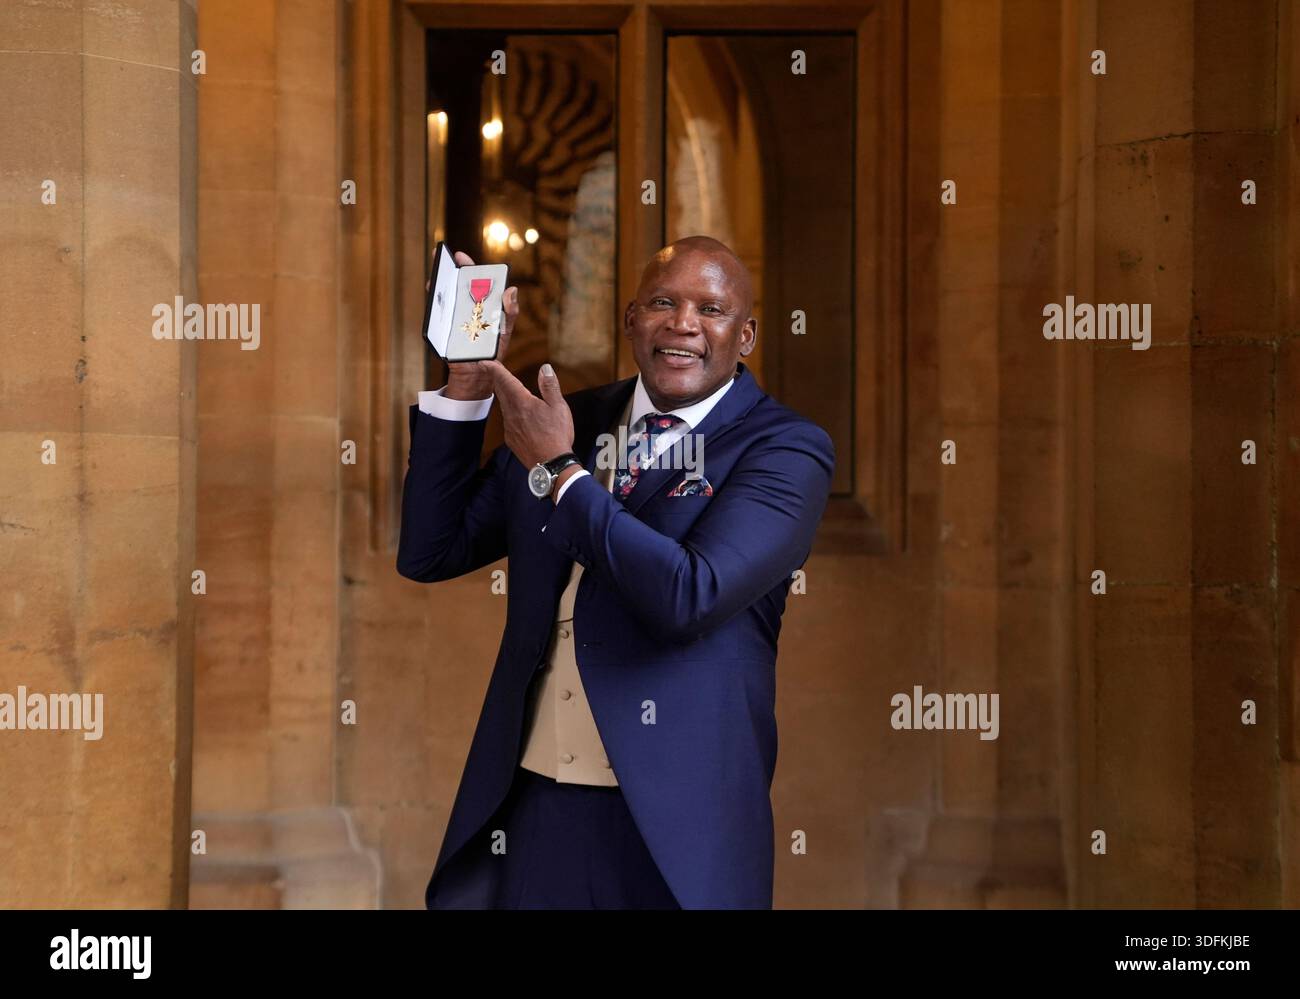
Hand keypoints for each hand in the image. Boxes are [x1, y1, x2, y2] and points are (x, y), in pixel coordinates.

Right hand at [429, 250, 517, 399]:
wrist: (478, 375)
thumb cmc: (492, 351)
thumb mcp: (504, 330)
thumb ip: (510, 312)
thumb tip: (512, 290)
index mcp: (480, 305)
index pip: (474, 281)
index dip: (467, 267)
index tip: (461, 258)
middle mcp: (465, 308)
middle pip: (455, 284)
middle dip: (449, 270)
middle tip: (446, 260)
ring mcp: (452, 318)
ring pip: (443, 298)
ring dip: (438, 286)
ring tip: (436, 278)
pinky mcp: (443, 330)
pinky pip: (436, 317)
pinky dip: (434, 306)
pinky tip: (433, 299)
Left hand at [481, 360, 575, 470]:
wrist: (551, 464)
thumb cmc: (557, 435)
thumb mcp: (559, 407)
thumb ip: (550, 386)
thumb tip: (544, 369)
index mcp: (522, 402)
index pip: (504, 380)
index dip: (494, 369)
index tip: (485, 362)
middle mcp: (511, 413)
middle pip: (501, 392)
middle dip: (497, 379)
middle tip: (494, 370)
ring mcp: (510, 427)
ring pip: (504, 407)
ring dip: (505, 396)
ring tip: (508, 389)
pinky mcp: (511, 439)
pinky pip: (508, 421)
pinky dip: (511, 413)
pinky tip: (519, 415)